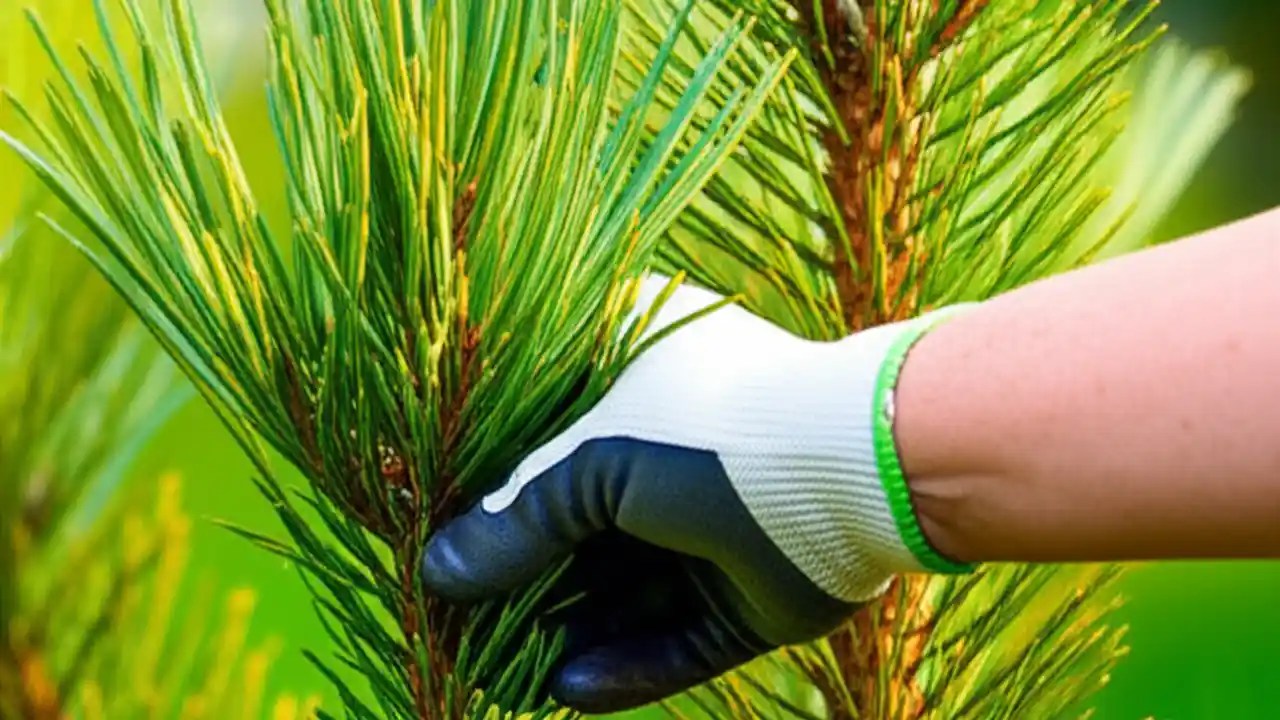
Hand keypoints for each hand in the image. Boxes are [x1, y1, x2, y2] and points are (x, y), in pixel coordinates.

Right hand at [422, 277, 970, 712]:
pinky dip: (627, 666)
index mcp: (644, 389)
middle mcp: (680, 456)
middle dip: (526, 587)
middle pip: (584, 535)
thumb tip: (438, 572)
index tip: (440, 552)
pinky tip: (568, 688)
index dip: (495, 506)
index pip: (548, 452)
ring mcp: (720, 529)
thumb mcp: (592, 462)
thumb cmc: (707, 430)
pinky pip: (679, 640)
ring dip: (565, 635)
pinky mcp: (754, 595)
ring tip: (497, 675)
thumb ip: (518, 519)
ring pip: (626, 596)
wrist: (851, 467)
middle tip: (461, 630)